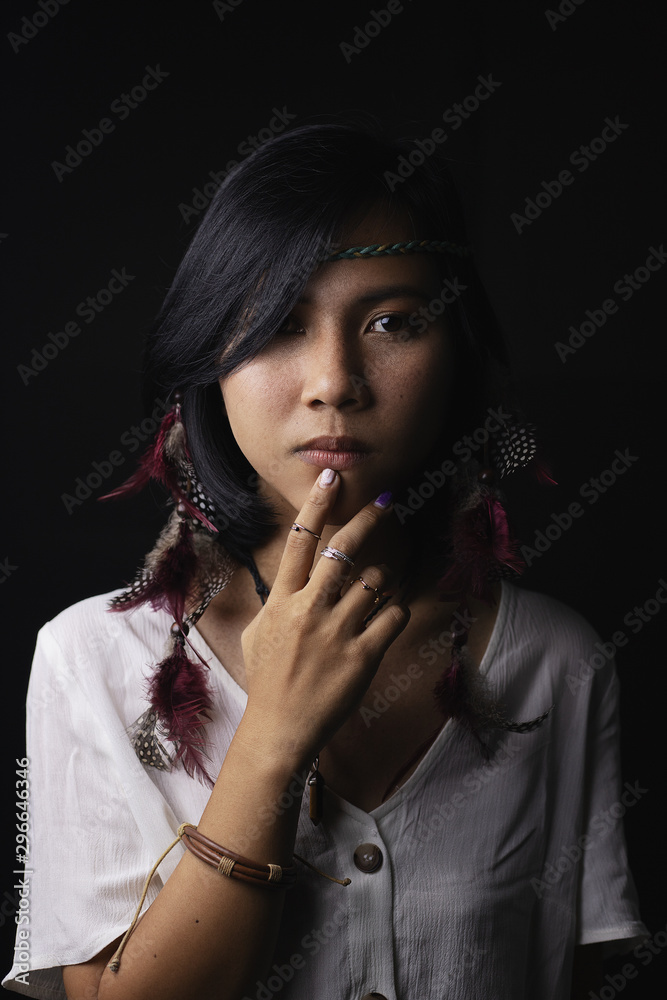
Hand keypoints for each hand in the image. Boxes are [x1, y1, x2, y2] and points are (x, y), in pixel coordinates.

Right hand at [239, 470, 410, 770]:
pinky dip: (396, 610)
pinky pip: (393, 616)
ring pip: (375, 581)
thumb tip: (283, 582)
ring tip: (381, 582)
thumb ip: (272, 603)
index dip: (317, 504)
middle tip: (386, 502)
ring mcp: (338, 632)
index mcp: (283, 601)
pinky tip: (388, 616)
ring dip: (383, 576)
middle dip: (367, 520)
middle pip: (343, 550)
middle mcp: (310, 609)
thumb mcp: (256, 634)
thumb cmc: (267, 681)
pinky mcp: (363, 656)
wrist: (280, 729)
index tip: (333, 477)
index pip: (299, 541)